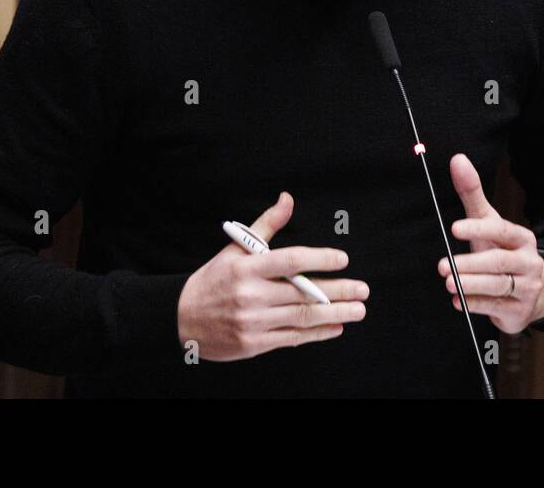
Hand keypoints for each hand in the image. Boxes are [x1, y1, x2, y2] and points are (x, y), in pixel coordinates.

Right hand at [176, 192, 368, 360]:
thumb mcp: (234, 248)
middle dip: (338, 291)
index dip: (320, 259)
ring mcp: (253, 322)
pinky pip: (292, 338)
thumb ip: (265, 225)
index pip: (291, 261)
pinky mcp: (254, 344)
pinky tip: (336, 327)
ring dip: (335, 314)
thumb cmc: (213, 279)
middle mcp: (251, 295)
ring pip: (302, 317)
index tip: (343, 259)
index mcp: (247, 267)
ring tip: (358, 310)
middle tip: (363, 289)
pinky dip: (317, 333)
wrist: (180, 317)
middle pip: (302, 292)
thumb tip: (287, 199)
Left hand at [436, 153, 543, 333]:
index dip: (478, 229)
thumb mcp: (489, 223)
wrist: (533, 292)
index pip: (500, 230)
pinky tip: (457, 301)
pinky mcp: (520, 311)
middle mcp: (528, 261)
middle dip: (470, 264)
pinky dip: (476, 305)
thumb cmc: (502, 251)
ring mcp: (527, 287)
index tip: (454, 229)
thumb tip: (457, 159)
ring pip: (498, 285)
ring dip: (471, 285)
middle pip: (498, 261)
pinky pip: (497, 307)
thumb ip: (472, 194)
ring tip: (448, 283)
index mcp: (521, 237)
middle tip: (443, 266)